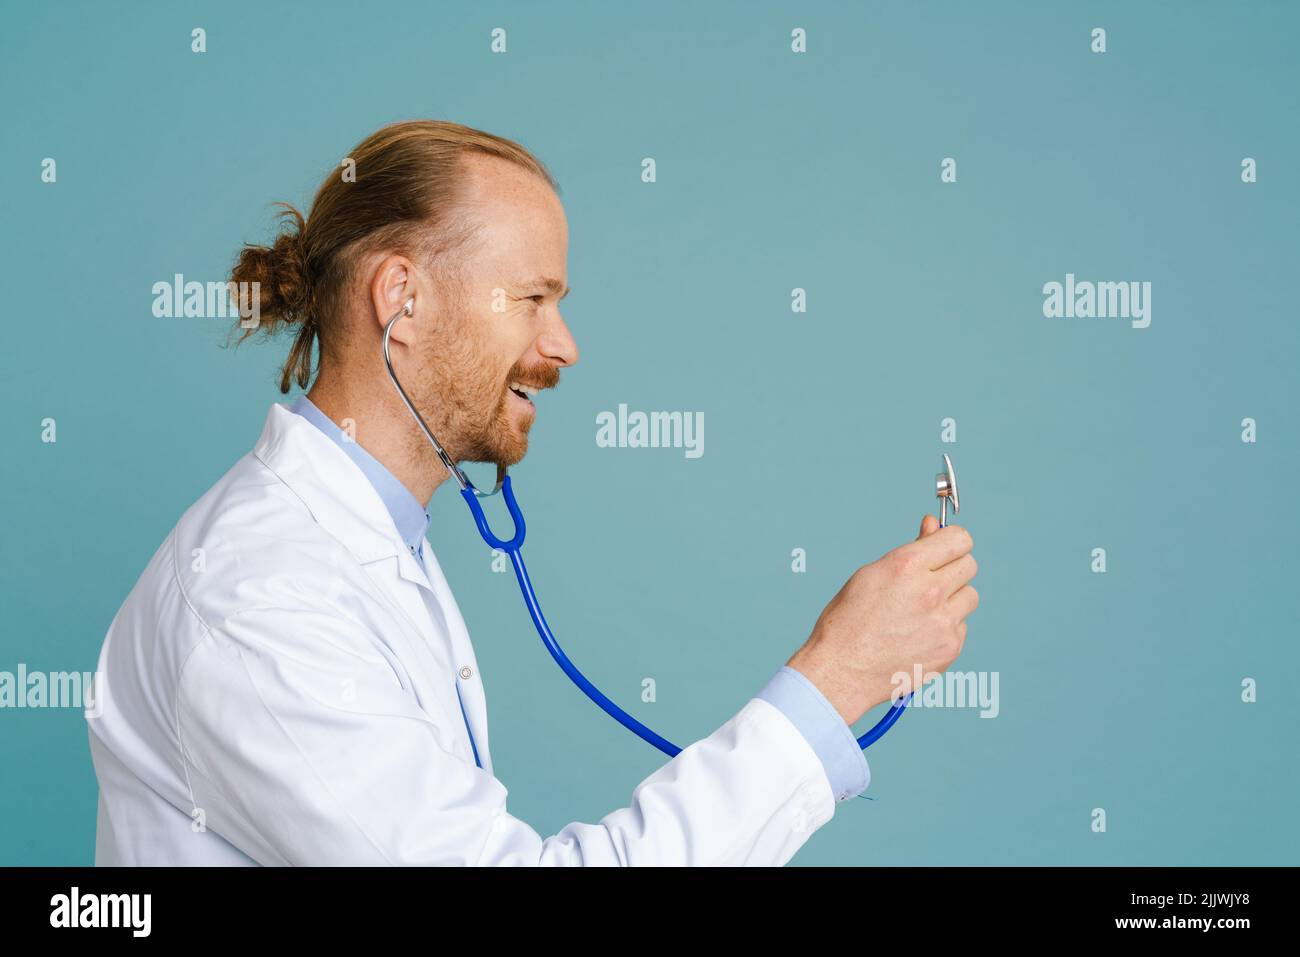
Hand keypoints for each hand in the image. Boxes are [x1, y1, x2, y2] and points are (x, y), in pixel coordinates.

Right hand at [786, 516, 978, 725]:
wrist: (841, 671)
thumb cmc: (849, 620)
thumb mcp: (872, 574)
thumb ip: (910, 551)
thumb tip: (932, 526)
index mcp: (906, 565)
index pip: (959, 539)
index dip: (951, 542)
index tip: (943, 549)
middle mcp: (929, 591)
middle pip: (969, 565)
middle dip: (952, 568)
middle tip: (930, 581)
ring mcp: (943, 622)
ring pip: (969, 596)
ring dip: (952, 599)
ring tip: (921, 611)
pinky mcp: (949, 648)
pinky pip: (961, 626)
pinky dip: (945, 627)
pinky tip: (918, 635)